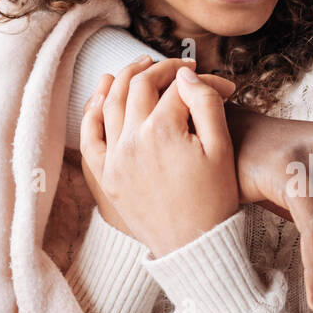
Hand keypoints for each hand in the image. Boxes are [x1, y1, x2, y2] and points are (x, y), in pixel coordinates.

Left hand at [80, 56, 238, 256]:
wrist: (195, 246)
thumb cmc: (215, 199)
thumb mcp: (222, 148)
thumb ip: (206, 103)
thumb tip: (187, 75)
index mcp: (163, 130)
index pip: (175, 87)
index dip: (194, 77)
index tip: (206, 77)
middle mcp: (132, 140)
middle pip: (139, 87)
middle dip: (158, 69)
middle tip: (173, 67)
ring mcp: (115, 158)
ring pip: (110, 103)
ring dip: (123, 79)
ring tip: (139, 67)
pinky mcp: (106, 176)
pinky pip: (90, 136)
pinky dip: (92, 111)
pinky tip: (102, 96)